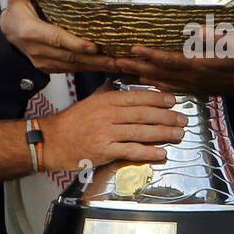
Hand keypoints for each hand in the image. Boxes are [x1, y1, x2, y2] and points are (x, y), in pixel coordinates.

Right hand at [0, 0, 119, 74]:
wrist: (8, 29)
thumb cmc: (18, 6)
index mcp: (29, 30)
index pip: (55, 38)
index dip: (75, 44)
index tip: (94, 46)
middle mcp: (37, 50)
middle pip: (70, 56)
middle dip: (95, 59)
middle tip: (118, 59)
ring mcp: (43, 62)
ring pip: (73, 66)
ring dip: (97, 66)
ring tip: (119, 64)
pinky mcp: (50, 67)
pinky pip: (72, 69)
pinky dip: (91, 67)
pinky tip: (108, 65)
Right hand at [41, 89, 185, 172]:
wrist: (51, 140)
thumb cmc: (71, 122)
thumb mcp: (89, 101)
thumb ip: (106, 91)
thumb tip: (118, 81)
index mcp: (107, 101)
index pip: (137, 97)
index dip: (157, 98)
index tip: (173, 100)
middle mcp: (108, 115)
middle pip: (143, 114)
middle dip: (166, 117)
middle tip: (182, 119)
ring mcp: (107, 133)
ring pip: (140, 132)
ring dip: (163, 133)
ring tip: (179, 134)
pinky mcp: (104, 151)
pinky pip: (131, 151)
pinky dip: (148, 152)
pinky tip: (162, 153)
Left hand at [116, 45, 233, 96]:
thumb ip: (217, 38)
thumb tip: (200, 31)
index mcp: (202, 64)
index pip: (171, 60)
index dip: (152, 55)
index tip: (135, 48)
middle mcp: (195, 77)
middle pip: (161, 72)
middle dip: (138, 66)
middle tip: (116, 61)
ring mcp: (195, 85)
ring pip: (163, 81)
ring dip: (142, 76)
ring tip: (123, 70)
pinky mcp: (199, 88)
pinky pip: (173, 88)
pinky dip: (156, 85)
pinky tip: (145, 82)